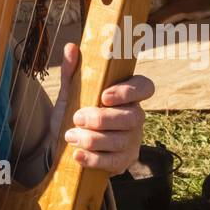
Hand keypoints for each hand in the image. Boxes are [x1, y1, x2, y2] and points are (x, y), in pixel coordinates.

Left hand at [52, 42, 153, 175]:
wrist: (64, 145)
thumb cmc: (74, 113)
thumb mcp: (71, 93)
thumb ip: (72, 72)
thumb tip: (71, 47)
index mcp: (128, 95)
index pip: (144, 87)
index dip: (128, 91)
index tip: (104, 96)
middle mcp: (135, 116)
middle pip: (131, 117)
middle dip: (101, 119)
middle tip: (77, 118)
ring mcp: (132, 140)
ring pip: (120, 140)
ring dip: (93, 139)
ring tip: (70, 136)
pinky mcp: (124, 161)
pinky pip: (114, 162)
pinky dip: (94, 159)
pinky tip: (78, 155)